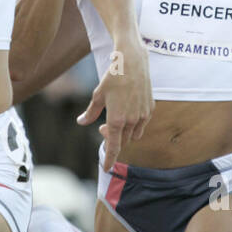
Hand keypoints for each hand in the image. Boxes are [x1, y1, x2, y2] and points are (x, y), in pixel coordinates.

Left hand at [78, 43, 152, 170]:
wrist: (133, 63)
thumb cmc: (113, 77)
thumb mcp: (97, 95)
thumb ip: (90, 112)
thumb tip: (81, 122)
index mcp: (116, 120)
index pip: (113, 147)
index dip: (109, 159)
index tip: (106, 168)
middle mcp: (131, 121)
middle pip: (122, 141)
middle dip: (112, 139)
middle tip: (101, 128)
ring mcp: (142, 116)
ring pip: (133, 135)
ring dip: (124, 133)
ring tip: (115, 120)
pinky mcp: (150, 109)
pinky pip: (142, 124)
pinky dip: (134, 124)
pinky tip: (127, 112)